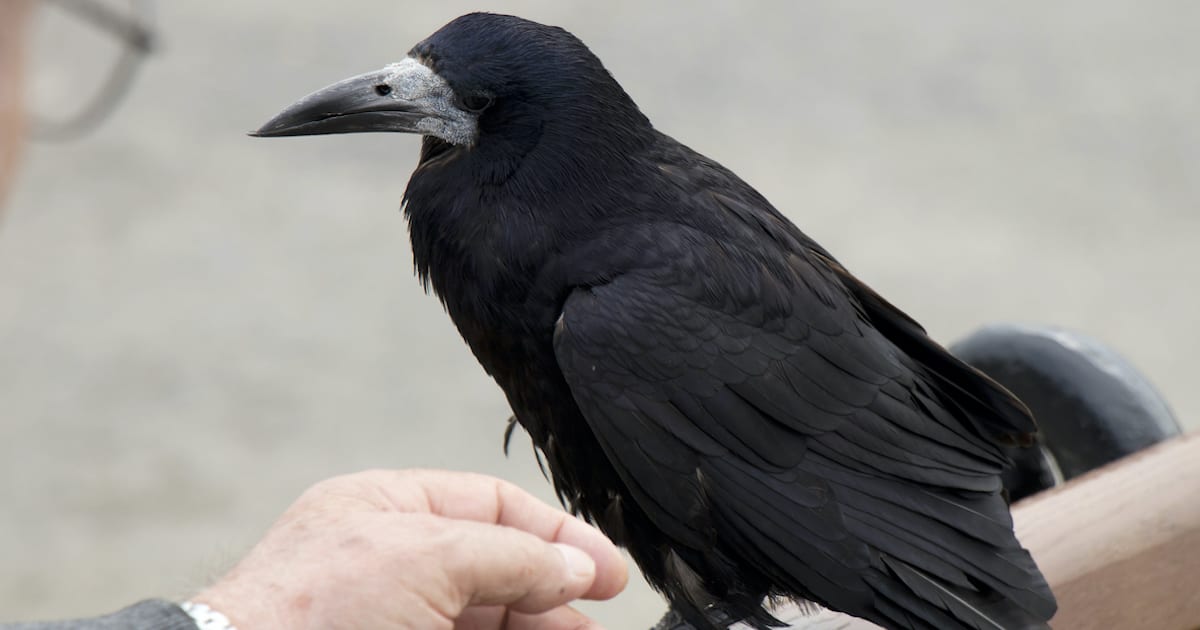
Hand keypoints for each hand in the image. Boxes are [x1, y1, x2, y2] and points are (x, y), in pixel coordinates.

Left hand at [192, 469, 627, 628]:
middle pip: (491, 568)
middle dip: (550, 592)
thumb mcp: (426, 556)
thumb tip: (578, 568)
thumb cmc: (310, 613)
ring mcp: (384, 619)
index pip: (488, 505)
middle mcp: (386, 564)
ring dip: (533, 626)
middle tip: (598, 618)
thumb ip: (511, 555)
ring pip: (478, 618)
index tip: (609, 571)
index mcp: (383, 510)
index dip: (554, 534)